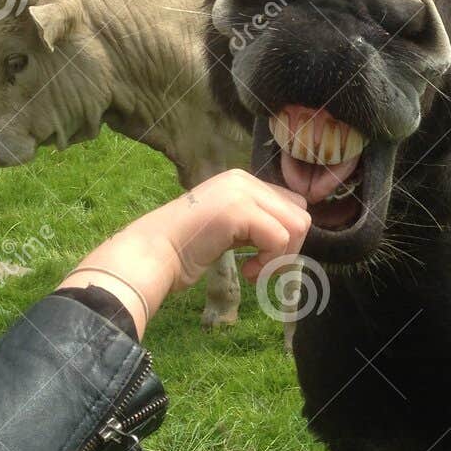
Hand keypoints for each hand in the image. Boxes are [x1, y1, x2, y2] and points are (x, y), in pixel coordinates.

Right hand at [61, 170, 310, 334]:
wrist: (150, 255)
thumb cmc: (182, 250)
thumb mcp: (227, 229)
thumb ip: (254, 224)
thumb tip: (291, 237)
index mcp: (240, 181)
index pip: (290, 205)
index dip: (285, 239)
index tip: (261, 260)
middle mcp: (244, 180)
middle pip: (300, 214)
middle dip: (289, 250)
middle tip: (262, 269)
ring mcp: (241, 191)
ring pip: (297, 226)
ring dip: (281, 258)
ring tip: (254, 271)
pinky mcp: (239, 210)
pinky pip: (280, 239)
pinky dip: (270, 262)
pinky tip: (246, 270)